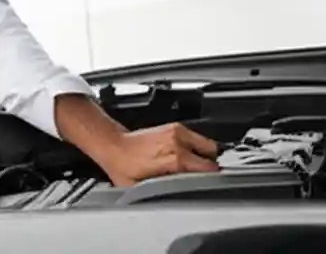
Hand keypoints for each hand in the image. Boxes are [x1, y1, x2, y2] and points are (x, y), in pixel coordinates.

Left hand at [97, 123, 220, 186]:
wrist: (114, 145)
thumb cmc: (124, 167)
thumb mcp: (142, 189)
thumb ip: (164, 193)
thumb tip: (179, 199)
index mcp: (172, 159)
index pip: (207, 168)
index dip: (211, 178)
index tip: (209, 184)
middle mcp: (176, 143)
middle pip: (211, 156)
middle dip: (209, 168)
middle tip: (199, 177)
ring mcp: (176, 132)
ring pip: (208, 145)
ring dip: (204, 156)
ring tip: (192, 166)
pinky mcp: (175, 126)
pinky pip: (198, 138)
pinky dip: (197, 147)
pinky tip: (185, 155)